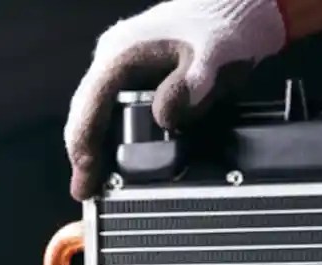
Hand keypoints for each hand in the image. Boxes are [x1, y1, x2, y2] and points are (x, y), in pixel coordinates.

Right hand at [64, 0, 287, 200]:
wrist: (237, 12)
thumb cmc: (222, 31)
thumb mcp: (208, 61)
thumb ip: (186, 88)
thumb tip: (163, 118)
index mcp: (123, 53)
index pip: (91, 105)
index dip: (85, 144)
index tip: (85, 176)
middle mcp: (116, 57)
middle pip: (87, 110)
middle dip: (84, 151)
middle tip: (85, 191)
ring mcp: (126, 65)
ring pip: (99, 110)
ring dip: (96, 144)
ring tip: (97, 181)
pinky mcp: (140, 74)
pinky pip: (116, 107)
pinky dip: (112, 132)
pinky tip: (116, 156)